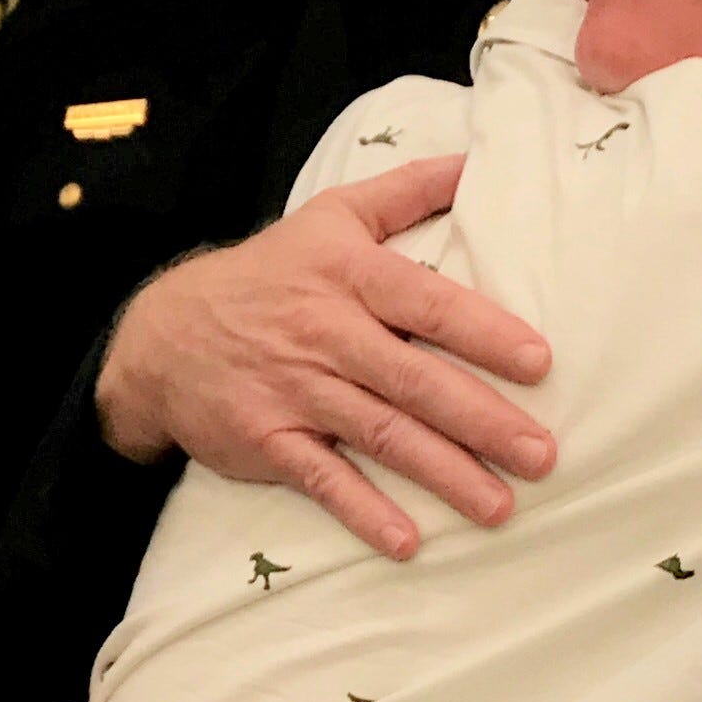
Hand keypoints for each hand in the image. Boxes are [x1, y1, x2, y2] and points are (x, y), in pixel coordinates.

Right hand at [93, 155, 554, 558]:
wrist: (162, 334)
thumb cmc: (269, 273)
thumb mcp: (330, 217)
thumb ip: (407, 189)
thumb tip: (475, 159)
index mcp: (348, 275)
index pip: (424, 301)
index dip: (481, 332)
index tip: (537, 362)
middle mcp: (326, 334)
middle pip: (413, 379)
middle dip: (480, 419)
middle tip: (539, 453)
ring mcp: (296, 391)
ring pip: (380, 433)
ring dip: (443, 473)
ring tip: (499, 506)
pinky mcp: (268, 440)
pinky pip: (322, 479)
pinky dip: (363, 511)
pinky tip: (408, 541)